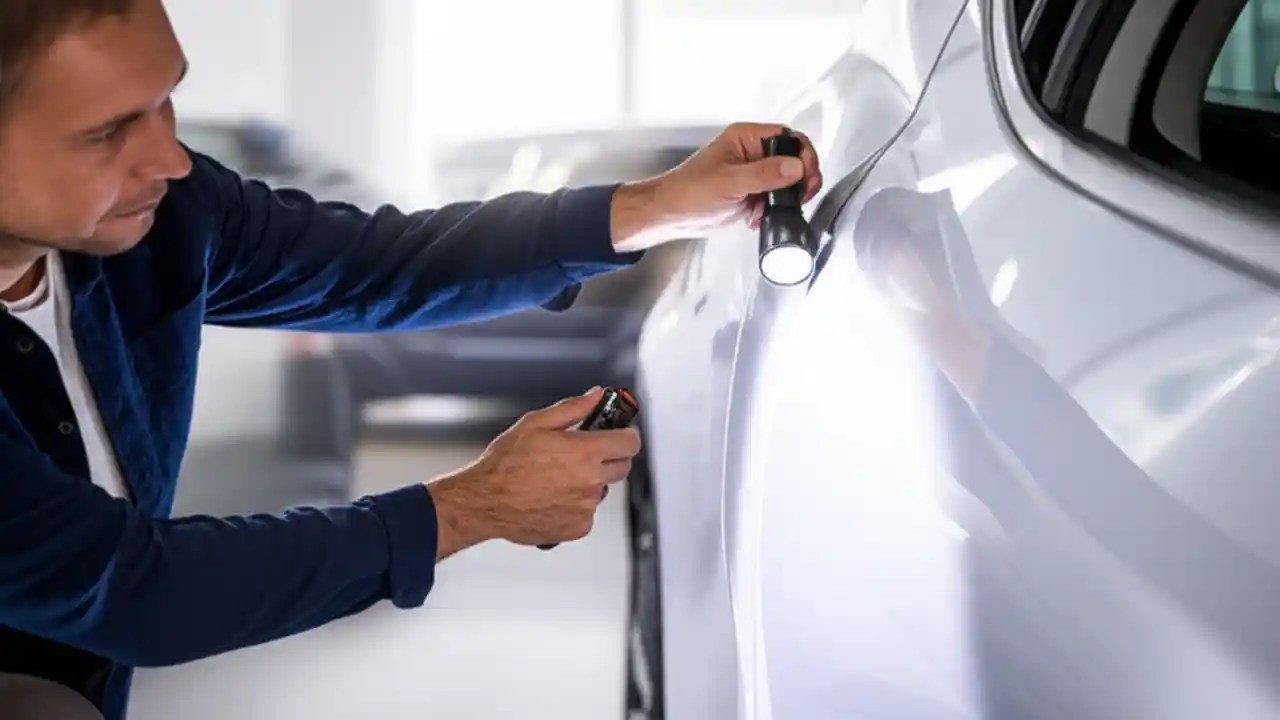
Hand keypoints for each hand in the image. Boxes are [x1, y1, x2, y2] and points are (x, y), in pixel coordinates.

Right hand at [427, 388, 640, 559]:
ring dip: (589, 483)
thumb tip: (596, 395)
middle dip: (609, 458)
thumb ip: (573, 408)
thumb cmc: (505, 463)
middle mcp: (591, 481)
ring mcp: (586, 508)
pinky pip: (587, 513)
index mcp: (586, 452)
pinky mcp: (577, 528)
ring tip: (556, 479)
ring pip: (601, 490)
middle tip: (582, 455)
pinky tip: (551, 498)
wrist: (484, 502)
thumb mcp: (536, 423)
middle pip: (622, 467)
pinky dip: (575, 507)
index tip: (619, 435)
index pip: (630, 443)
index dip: (626, 436)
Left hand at [610, 122, 823, 251]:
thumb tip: (797, 167)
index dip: (803, 156)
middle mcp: (753, 153)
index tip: (806, 178)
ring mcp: (753, 174)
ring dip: (785, 199)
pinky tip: (758, 219)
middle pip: (792, 159)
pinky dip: (773, 211)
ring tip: (771, 212)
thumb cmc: (689, 192)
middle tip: (799, 199)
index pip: (788, 137)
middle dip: (799, 180)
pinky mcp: (751, 194)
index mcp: (747, 138)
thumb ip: (764, 174)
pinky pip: (774, 199)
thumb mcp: (729, 182)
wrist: (670, 215)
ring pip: (786, 182)